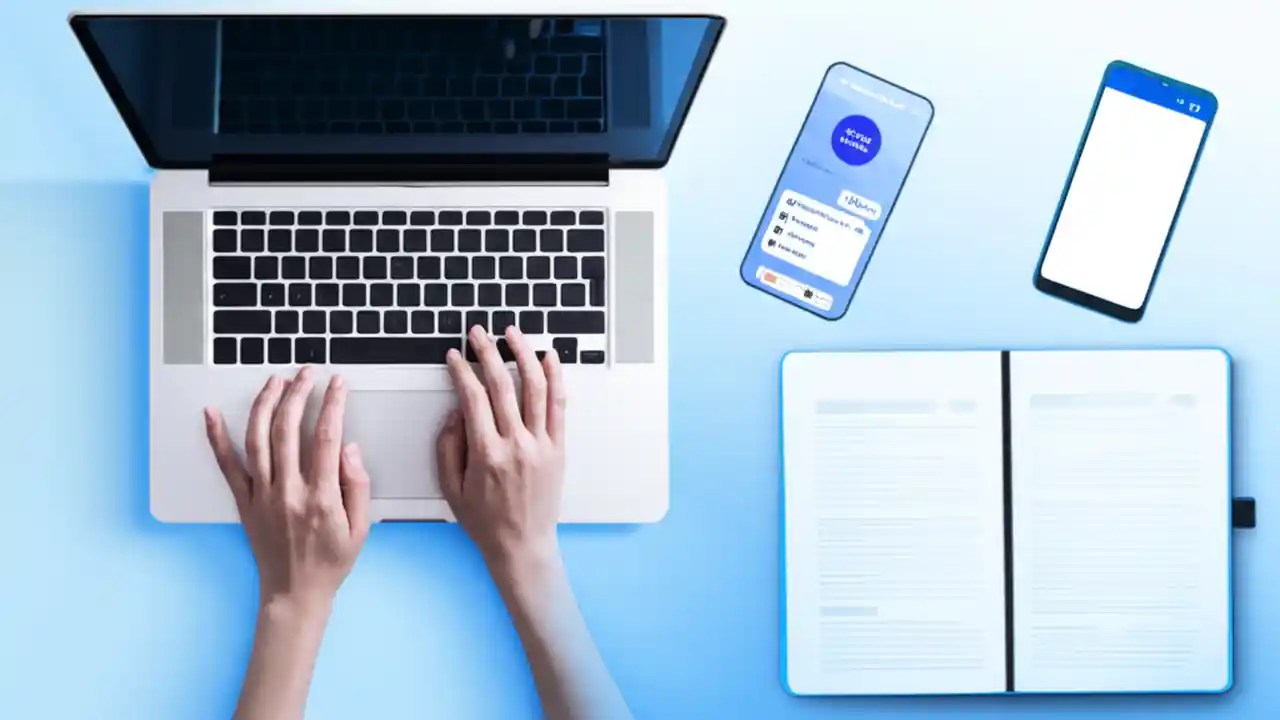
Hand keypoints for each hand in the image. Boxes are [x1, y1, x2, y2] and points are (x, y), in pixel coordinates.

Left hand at [203, 367, 371, 611]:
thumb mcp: (361, 528)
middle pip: (288, 429)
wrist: (294, 594)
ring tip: (274, 382)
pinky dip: (216, 437)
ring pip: (258, 439)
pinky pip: (227, 465)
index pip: (326, 437)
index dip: (332, 404)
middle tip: (306, 373)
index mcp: (321, 498)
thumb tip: (349, 448)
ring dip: (265, 404)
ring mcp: (262, 496)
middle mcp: (288, 492)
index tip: (337, 384)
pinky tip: (211, 413)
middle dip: (298, 393)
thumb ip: (358, 485)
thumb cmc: (330, 562)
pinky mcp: (245, 502)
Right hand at [437, 325, 565, 571]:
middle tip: (478, 333)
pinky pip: (559, 406)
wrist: (523, 545)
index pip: (472, 398)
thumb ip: (448, 447)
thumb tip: (455, 411)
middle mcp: (516, 445)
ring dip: (523, 354)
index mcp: (486, 454)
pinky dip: (555, 378)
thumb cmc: (484, 521)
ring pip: (534, 388)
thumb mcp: (451, 489)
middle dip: (487, 353)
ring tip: (513, 333)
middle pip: (502, 385)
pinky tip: (549, 357)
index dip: (461, 371)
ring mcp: (541, 445)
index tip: (454, 355)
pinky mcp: (558, 448)